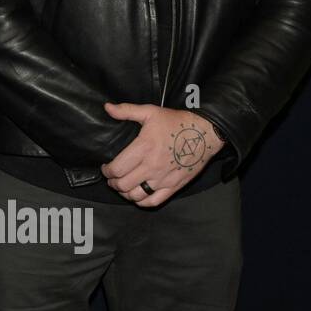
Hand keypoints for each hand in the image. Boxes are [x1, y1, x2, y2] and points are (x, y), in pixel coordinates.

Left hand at [100, 103, 224, 206]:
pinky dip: (141, 202)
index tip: (105, 168)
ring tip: (122, 186)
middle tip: (112, 178)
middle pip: (123, 185)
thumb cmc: (176, 122)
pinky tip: (137, 195)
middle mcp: (152, 166)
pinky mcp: (174, 186)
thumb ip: (126, 110)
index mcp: (144, 148)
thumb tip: (107, 107)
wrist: (205, 133)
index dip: (106, 171)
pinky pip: (154, 202)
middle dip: (113, 183)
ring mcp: (163, 179)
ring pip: (136, 195)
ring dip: (125, 193)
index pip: (117, 169)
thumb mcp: (150, 111)